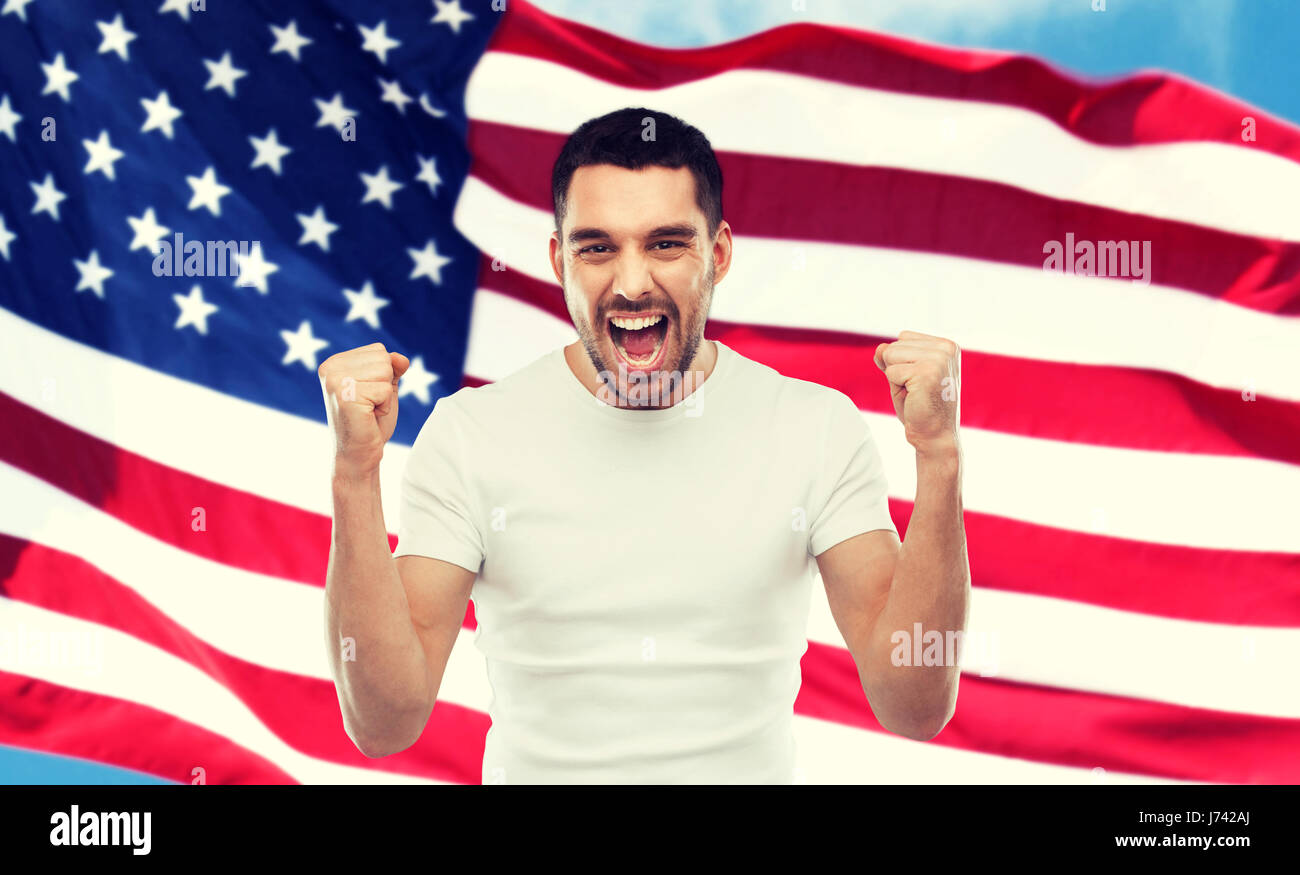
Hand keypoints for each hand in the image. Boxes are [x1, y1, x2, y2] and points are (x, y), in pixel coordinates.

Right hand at [318, 342, 410, 477]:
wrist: (358, 456)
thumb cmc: (371, 422)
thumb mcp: (384, 388)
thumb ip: (392, 368)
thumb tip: (401, 358)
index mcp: (335, 363)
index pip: (378, 350)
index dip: (383, 375)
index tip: (368, 395)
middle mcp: (330, 368)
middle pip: (383, 359)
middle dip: (385, 385)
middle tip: (370, 405)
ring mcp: (336, 381)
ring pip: (385, 372)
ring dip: (385, 396)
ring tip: (369, 411)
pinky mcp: (346, 396)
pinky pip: (385, 390)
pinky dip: (384, 406)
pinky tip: (369, 417)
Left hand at [873, 330, 960, 454]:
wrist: (934, 435)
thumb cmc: (920, 406)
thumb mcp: (903, 374)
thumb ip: (890, 356)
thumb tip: (879, 347)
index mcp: (946, 346)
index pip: (904, 338)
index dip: (902, 362)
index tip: (919, 380)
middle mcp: (946, 349)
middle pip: (894, 346)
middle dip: (897, 370)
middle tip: (915, 390)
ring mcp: (938, 359)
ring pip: (890, 355)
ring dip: (895, 378)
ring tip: (914, 392)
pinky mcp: (926, 372)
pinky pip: (891, 372)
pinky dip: (896, 387)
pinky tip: (914, 397)